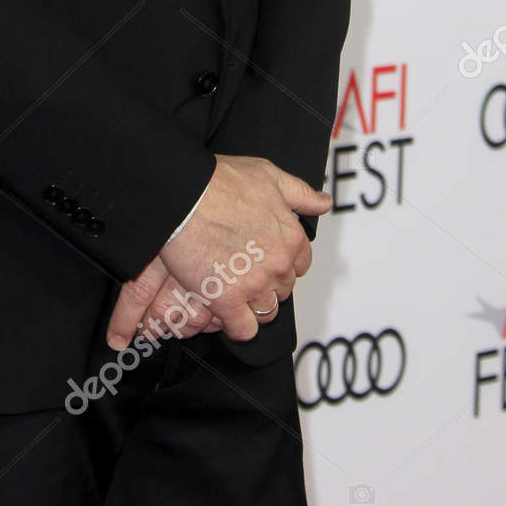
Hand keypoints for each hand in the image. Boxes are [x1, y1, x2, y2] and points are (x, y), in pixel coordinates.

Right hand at [106, 154, 331, 349]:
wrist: (182, 195)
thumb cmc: (219, 182)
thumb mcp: (268, 175)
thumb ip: (300, 193)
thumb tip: (323, 202)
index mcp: (290, 236)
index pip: (300, 266)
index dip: (282, 263)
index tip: (265, 259)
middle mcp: (278, 263)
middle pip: (283, 290)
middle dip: (267, 284)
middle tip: (242, 271)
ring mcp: (254, 285)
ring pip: (267, 312)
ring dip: (252, 306)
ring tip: (232, 290)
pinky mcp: (227, 300)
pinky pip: (244, 330)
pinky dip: (236, 325)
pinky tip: (224, 310)